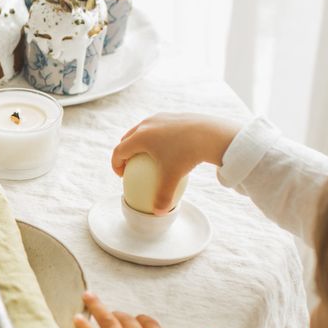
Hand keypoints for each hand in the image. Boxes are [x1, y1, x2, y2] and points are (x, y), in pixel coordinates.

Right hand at [111, 113, 241, 213]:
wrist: (211, 133)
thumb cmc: (188, 155)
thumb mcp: (173, 177)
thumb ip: (163, 196)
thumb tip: (158, 213)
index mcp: (140, 137)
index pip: (119, 151)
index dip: (116, 165)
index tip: (122, 176)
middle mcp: (146, 124)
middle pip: (127, 138)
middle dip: (125, 153)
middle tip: (131, 166)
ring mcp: (160, 117)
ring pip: (142, 130)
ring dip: (140, 143)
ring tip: (148, 156)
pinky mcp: (173, 115)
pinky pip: (158, 127)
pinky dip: (156, 138)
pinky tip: (170, 149)